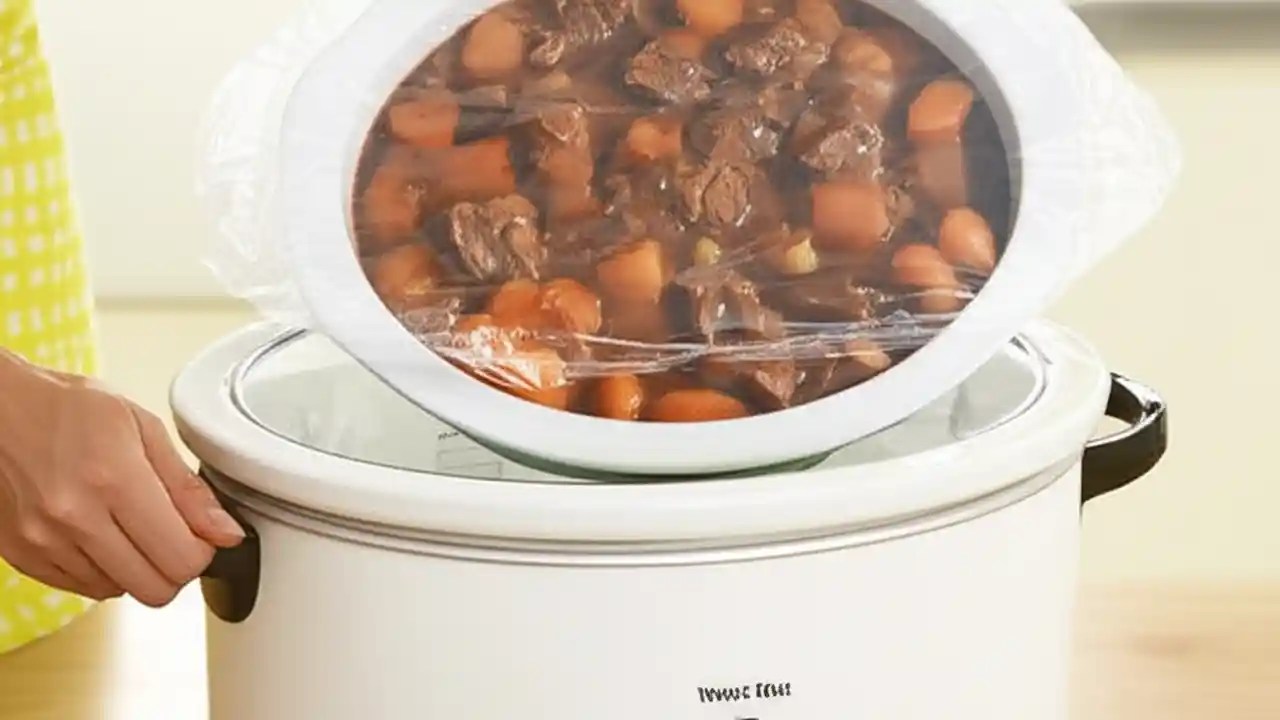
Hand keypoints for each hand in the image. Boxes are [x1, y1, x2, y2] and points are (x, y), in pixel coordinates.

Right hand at [0, 350, 243, 606]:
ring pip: (121, 592)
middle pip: (155, 588)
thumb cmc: (67, 407)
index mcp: (113, 479)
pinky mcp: (22, 556)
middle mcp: (74, 518)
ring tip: (128, 524)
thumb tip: (227, 532)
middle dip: (175, 567)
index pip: (182, 558)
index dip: (202, 551)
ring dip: (137, 567)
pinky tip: (100, 532)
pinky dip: (103, 570)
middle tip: (171, 534)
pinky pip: (84, 588)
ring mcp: (43, 542)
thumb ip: (188, 487)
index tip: (200, 533)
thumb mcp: (142, 427)